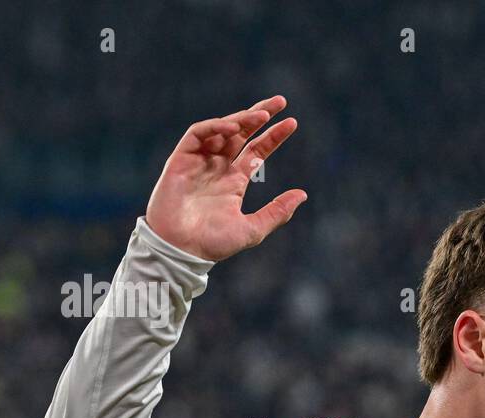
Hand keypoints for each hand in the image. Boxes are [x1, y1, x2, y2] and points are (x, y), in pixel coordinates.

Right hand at [145, 95, 307, 261]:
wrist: (181, 249)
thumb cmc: (213, 244)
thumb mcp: (253, 228)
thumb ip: (277, 211)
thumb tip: (303, 194)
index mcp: (234, 181)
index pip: (257, 151)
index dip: (273, 136)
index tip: (292, 123)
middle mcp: (218, 167)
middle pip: (241, 133)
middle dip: (259, 115)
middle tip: (280, 101)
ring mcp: (199, 162)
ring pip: (222, 130)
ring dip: (241, 119)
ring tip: (261, 115)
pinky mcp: (181, 160)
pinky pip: (197, 134)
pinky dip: (215, 126)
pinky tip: (234, 126)